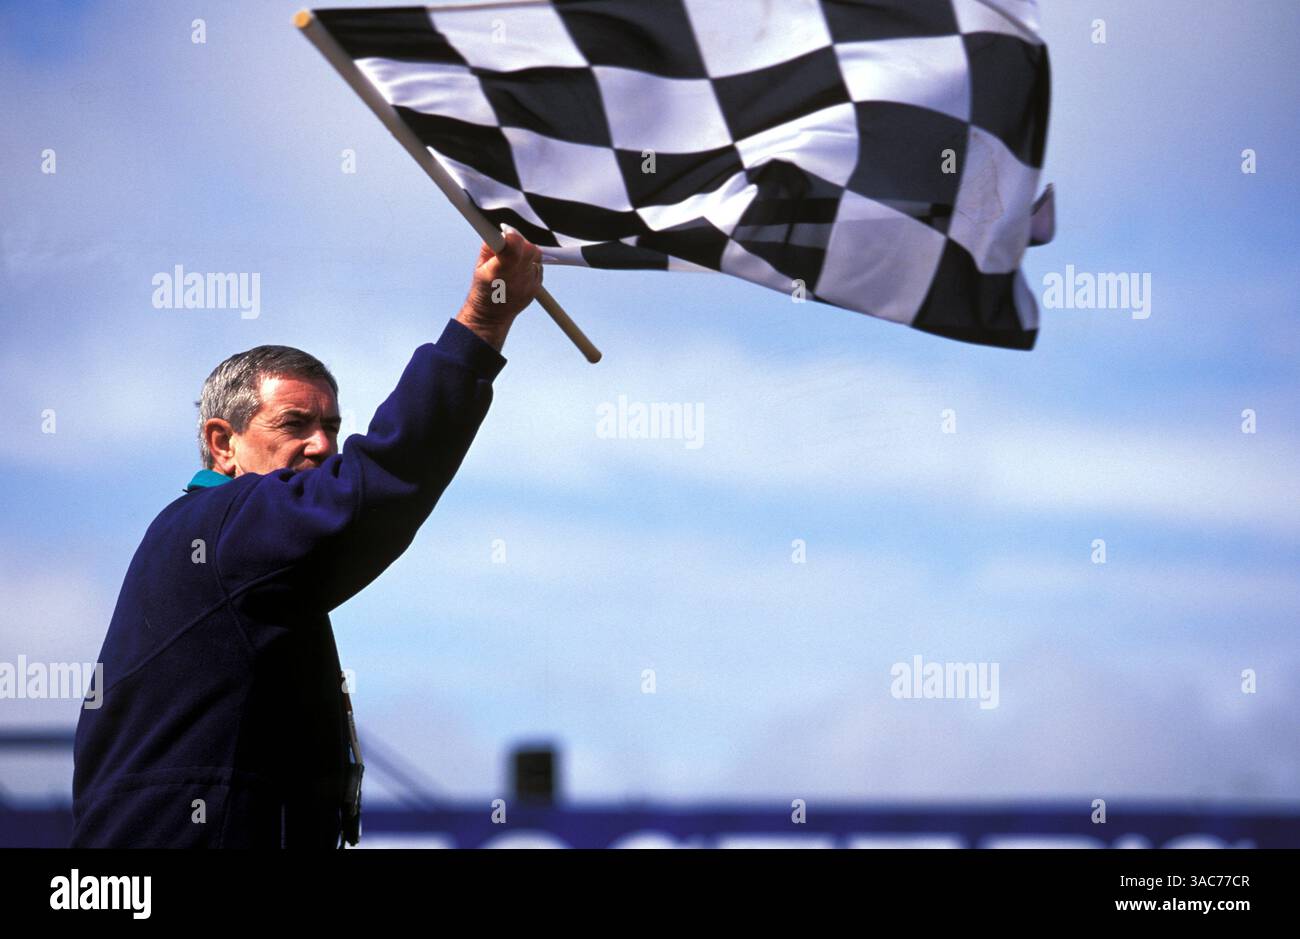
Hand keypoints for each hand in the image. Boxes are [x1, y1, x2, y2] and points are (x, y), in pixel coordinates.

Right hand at [455, 228, 542, 350]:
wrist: (491, 316)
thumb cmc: (483, 288)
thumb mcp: (480, 266)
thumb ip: (490, 246)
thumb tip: (501, 231)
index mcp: (499, 270)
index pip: (514, 244)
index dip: (512, 236)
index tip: (506, 234)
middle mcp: (516, 277)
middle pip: (530, 248)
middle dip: (521, 243)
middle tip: (510, 248)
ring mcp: (529, 284)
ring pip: (536, 257)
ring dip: (526, 255)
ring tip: (513, 263)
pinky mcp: (536, 288)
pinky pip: (538, 268)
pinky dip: (530, 266)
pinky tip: (518, 273)